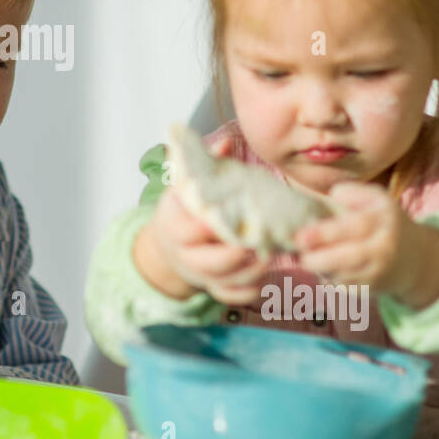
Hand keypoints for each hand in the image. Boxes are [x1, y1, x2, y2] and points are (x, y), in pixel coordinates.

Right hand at [137, 131, 267, 304]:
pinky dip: (249, 291)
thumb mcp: (187, 185)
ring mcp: (199, 273)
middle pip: (209, 262)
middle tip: (259, 242)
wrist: (167, 243)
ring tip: (270, 255)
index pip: (188, 229)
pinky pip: (231, 297)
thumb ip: (207, 163)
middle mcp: (185, 253)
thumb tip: (227, 140)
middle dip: (235, 255)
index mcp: (175, 224)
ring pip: (225, 282)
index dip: (205, 227)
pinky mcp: (211, 287)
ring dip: (250, 273)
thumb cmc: (184, 208)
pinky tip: (265, 276)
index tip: (224, 219)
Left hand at [292, 181, 438, 303]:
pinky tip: (325, 269)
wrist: (418, 259)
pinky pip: (344, 286)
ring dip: (321, 268)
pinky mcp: (373, 288)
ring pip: (344, 275)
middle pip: (350, 257)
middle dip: (319, 258)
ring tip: (308, 259)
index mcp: (385, 218)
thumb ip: (352, 193)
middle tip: (299, 254)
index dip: (325, 233)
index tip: (300, 237)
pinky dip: (329, 278)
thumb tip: (326, 197)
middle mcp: (386, 246)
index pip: (355, 226)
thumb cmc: (385, 222)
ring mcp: (380, 270)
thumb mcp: (376, 200)